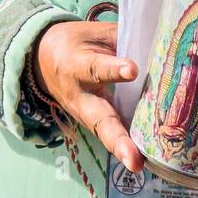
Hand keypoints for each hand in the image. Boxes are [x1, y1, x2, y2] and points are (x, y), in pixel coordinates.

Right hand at [32, 21, 144, 171]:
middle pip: (99, 119)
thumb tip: (157, 44)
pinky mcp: (92, 123)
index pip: (97, 67)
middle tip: (132, 158)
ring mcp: (85, 114)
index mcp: (78, 65)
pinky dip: (125, 147)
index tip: (133, 70)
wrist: (40, 61)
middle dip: (117, 138)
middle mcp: (80, 95)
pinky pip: (110, 134)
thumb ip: (121, 39)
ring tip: (137, 165)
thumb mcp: (92, 33)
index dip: (114, 69)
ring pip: (103, 133)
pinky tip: (144, 159)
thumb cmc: (76, 43)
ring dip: (121, 149)